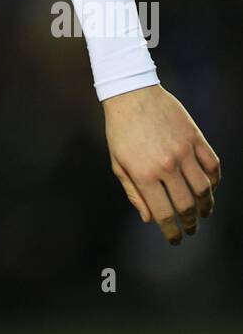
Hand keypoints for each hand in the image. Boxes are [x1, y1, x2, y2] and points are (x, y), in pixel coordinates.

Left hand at [103, 84, 219, 243]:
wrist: (131, 93)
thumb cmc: (120, 130)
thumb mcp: (118, 163)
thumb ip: (133, 193)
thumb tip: (148, 218)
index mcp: (144, 174)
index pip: (163, 214)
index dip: (171, 232)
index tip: (175, 239)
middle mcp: (166, 165)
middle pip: (187, 205)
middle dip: (190, 223)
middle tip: (191, 229)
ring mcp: (183, 151)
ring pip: (204, 189)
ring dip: (206, 206)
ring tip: (203, 212)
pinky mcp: (195, 137)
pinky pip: (212, 164)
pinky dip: (215, 180)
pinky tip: (210, 187)